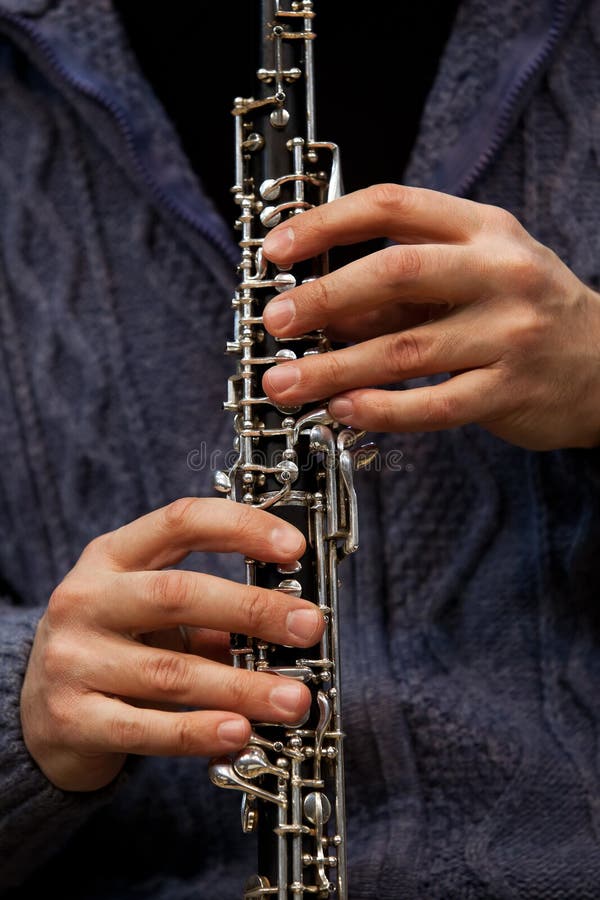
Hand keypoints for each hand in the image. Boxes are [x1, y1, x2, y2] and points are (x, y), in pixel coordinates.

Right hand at [20, 498, 322, 791]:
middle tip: (308, 626)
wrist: (39, 711)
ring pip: (171, 672)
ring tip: (292, 698)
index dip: (241, 528)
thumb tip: (291, 623)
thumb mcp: (150, 614)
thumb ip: (210, 614)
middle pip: (177, 594)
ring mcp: (73, 660)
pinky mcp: (72, 719)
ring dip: (242, 687)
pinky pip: (146, 729)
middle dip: (251, 610)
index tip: (294, 548)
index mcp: (111, 557)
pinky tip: (238, 732)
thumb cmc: (113, 647)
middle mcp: (86, 600)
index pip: (180, 522)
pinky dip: (199, 732)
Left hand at [261, 184, 599, 449]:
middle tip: (275, 321)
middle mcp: (499, 273)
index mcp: (482, 230)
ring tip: (286, 384)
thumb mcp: (472, 274)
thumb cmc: (523, 311)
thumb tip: (319, 307)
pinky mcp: (509, 391)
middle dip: (324, 297)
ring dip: (335, 368)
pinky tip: (343, 410)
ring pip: (406, 350)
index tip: (276, 249)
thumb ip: (402, 287)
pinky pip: (434, 405)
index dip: (326, 223)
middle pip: (397, 274)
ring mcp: (509, 334)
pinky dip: (382, 410)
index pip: (393, 206)